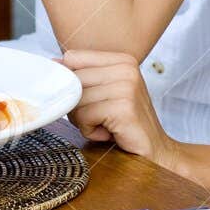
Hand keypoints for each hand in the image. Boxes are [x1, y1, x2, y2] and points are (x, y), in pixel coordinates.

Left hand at [61, 50, 182, 171]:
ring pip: (76, 100)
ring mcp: (126, 86)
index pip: (73, 58)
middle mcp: (126, 68)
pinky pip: (84, 116)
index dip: (70, 82)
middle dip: (77, 106)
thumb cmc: (125, 124)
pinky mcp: (123, 107)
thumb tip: (53, 64)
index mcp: (122, 60)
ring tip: (107, 125)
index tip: (88, 99)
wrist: (156, 151)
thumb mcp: (104, 93)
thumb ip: (83, 77)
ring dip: (85, 121)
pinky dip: (91, 131)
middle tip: (99, 118)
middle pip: (72, 80)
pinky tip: (109, 133)